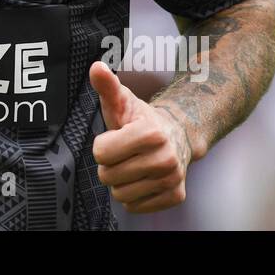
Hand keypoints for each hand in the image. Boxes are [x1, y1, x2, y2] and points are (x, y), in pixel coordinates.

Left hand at [89, 60, 192, 212]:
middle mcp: (166, 158)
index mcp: (150, 133)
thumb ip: (107, 86)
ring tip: (132, 165)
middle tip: (123, 154)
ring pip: (120, 195)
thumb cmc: (141, 120)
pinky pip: (135, 207)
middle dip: (109, 165)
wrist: (177, 135)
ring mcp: (172, 179)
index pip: (101, 154)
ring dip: (120, 182)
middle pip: (108, 176)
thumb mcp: (122, 101)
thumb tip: (96, 67)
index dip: (102, 146)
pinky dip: (134, 196)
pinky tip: (142, 179)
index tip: (115, 137)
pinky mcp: (175, 197)